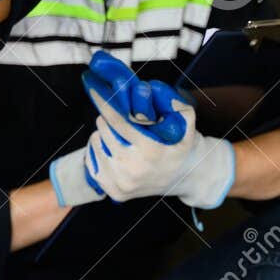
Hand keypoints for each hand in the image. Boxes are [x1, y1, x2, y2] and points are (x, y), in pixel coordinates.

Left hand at [84, 61, 235, 207]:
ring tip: (120, 136)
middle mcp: (133, 169)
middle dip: (109, 118)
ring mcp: (122, 182)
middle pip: (104, 129)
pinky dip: (99, 151)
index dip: (107, 103)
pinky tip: (113, 151)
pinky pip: (92, 161)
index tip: (96, 90)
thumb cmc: (182, 144)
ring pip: (96, 143)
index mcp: (150, 151)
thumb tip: (150, 88)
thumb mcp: (186, 121)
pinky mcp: (113, 191)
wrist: (187, 178)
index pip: (118, 121)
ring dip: (103, 134)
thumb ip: (173, 103)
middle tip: (120, 119)